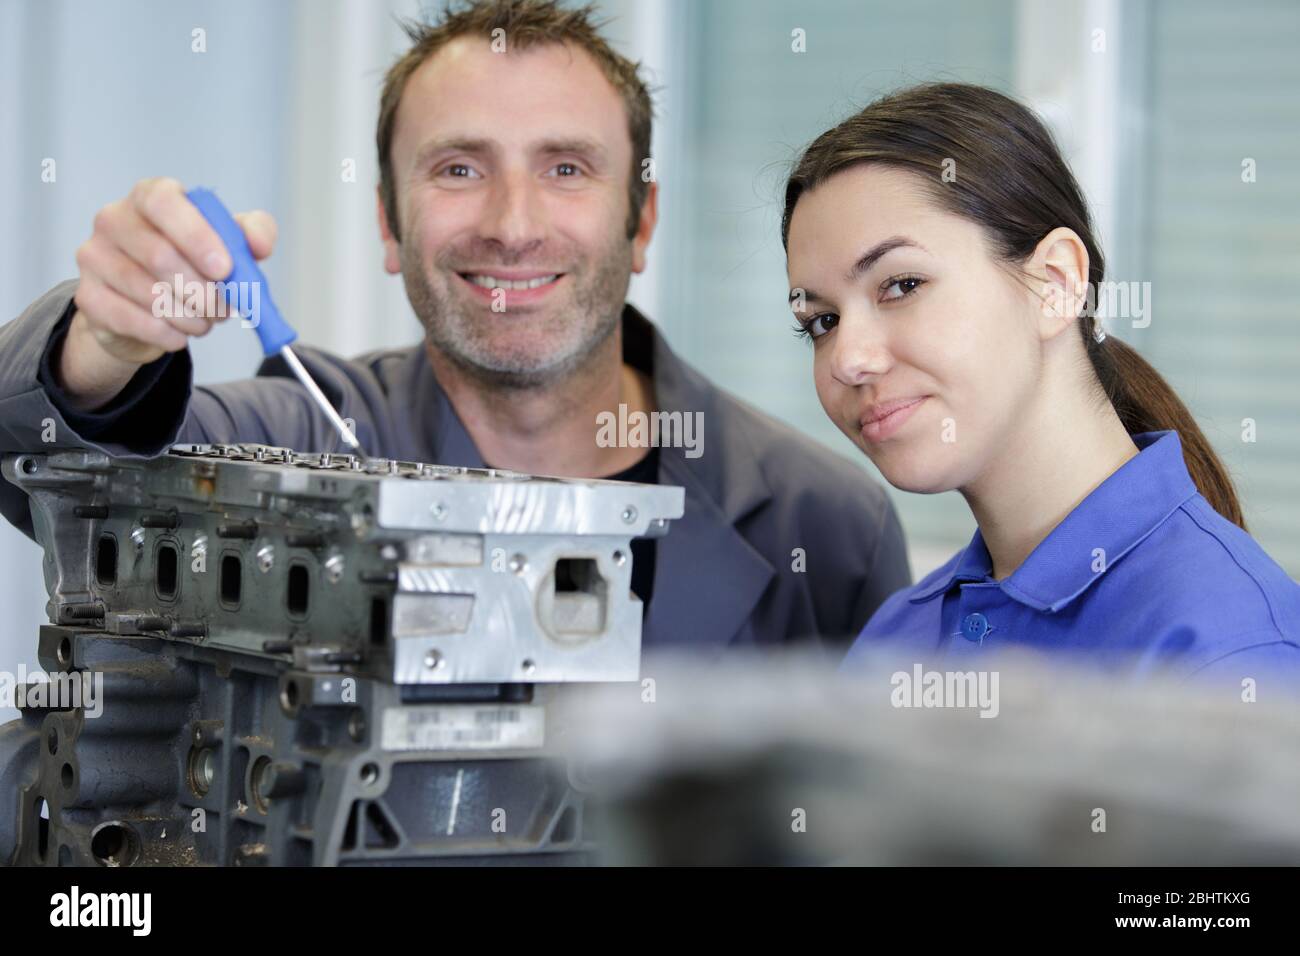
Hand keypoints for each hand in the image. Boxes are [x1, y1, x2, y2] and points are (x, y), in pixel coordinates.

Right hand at [60, 177, 276, 409]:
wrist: (148, 306)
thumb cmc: (192, 264)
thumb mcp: (228, 243)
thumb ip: (252, 234)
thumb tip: (259, 246)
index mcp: (149, 197)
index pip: (163, 202)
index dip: (196, 236)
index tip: (225, 269)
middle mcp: (114, 219)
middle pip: (159, 256)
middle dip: (202, 291)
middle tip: (224, 309)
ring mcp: (94, 256)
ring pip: (147, 292)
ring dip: (189, 316)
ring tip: (205, 321)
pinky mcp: (87, 296)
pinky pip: (130, 320)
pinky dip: (167, 333)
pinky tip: (181, 334)